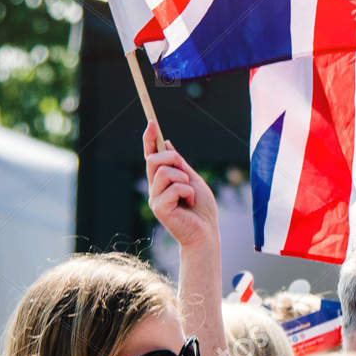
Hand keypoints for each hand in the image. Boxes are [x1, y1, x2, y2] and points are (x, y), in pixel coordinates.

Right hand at [144, 123, 218, 250]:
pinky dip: (188, 192)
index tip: (151, 122)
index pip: (151, 155)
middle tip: (185, 173)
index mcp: (162, 180)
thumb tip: (166, 142)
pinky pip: (174, 187)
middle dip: (172, 159)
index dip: (149, 139)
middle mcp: (154, 188)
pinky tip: (189, 203)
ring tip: (189, 194)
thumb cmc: (202, 210)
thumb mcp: (193, 179)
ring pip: (164, 172)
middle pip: (154, 159)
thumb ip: (180, 163)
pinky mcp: (159, 208)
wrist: (206, 233)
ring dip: (184, 180)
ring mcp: (155, 198)